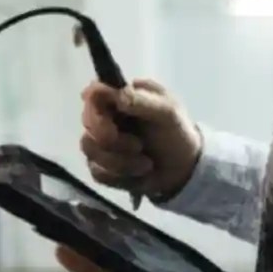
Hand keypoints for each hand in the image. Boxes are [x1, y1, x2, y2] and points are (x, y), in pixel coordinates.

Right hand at [80, 78, 201, 200]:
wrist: (184, 170)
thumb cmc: (177, 133)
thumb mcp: (168, 112)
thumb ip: (143, 101)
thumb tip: (118, 94)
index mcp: (121, 97)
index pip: (94, 94)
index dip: (96, 108)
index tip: (112, 123)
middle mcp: (107, 116)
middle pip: (88, 123)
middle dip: (114, 140)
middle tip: (138, 146)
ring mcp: (102, 142)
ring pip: (90, 150)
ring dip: (121, 162)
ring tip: (147, 164)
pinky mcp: (102, 166)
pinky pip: (97, 172)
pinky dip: (120, 177)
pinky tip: (139, 175)